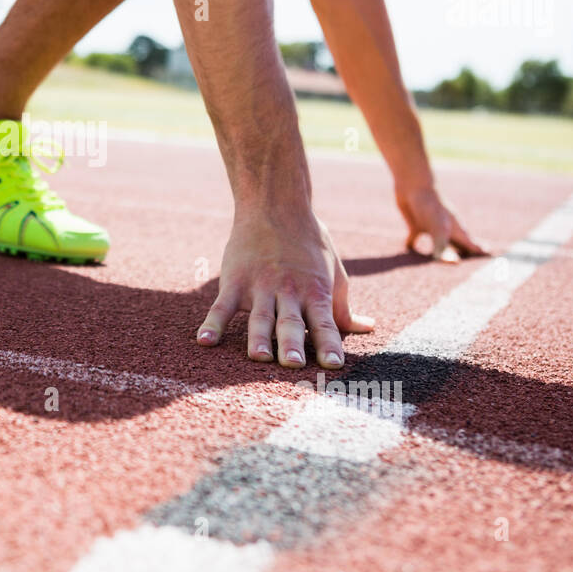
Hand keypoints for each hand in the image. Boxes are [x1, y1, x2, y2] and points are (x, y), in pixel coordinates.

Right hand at [196, 210, 373, 367]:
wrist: (274, 206)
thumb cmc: (308, 243)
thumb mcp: (333, 273)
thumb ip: (342, 307)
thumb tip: (367, 328)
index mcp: (314, 292)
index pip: (325, 324)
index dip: (329, 345)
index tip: (334, 366)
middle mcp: (288, 292)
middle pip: (290, 323)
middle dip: (292, 344)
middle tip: (293, 364)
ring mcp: (259, 287)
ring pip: (259, 318)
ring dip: (258, 338)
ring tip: (259, 357)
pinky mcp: (234, 282)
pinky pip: (222, 307)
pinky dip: (213, 324)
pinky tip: (205, 341)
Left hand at [396, 185, 486, 262]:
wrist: (414, 186)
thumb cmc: (431, 207)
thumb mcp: (438, 229)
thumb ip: (443, 247)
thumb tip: (451, 264)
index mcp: (456, 231)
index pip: (471, 245)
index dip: (479, 251)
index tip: (490, 257)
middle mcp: (446, 229)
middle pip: (458, 244)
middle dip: (464, 253)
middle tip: (473, 262)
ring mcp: (432, 227)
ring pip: (440, 242)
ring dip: (444, 250)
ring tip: (449, 257)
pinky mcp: (416, 224)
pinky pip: (414, 236)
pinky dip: (413, 243)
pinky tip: (409, 248)